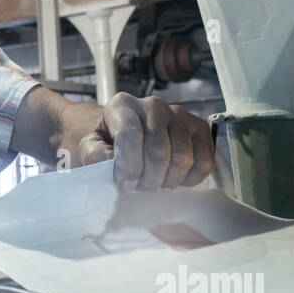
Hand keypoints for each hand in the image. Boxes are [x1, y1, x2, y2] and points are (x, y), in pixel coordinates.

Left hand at [76, 92, 214, 189]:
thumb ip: (94, 155)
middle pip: (159, 153)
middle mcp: (153, 105)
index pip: (131, 136)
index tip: (125, 183)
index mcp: (122, 105)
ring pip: (183, 159)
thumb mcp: (89, 149)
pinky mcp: (199, 128)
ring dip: (167, 181)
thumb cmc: (108, 145)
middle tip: (139, 187)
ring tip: (153, 182)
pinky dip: (189, 179)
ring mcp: (180, 114)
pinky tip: (172, 178)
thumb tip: (111, 161)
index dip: (129, 167)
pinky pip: (204, 162)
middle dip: (148, 180)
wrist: (125, 137)